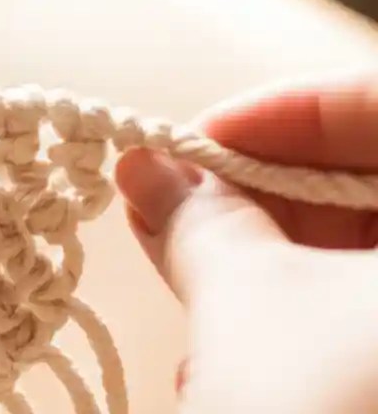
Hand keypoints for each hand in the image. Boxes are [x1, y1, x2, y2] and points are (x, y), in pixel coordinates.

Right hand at [116, 72, 377, 412]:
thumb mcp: (254, 309)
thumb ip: (203, 221)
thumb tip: (153, 174)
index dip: (285, 113)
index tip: (195, 143)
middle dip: (274, 208)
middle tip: (182, 216)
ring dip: (291, 280)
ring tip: (209, 314)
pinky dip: (328, 335)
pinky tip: (257, 367)